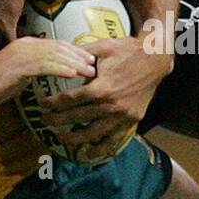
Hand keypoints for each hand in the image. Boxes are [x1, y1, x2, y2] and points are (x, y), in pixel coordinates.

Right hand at [0, 37, 94, 108]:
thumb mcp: (22, 73)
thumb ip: (38, 68)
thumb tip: (57, 71)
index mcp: (29, 44)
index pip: (58, 45)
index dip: (77, 52)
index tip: (92, 60)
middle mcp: (27, 44)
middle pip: (60, 48)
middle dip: (80, 56)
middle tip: (97, 66)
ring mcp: (21, 53)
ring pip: (54, 55)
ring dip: (74, 63)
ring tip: (90, 71)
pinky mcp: (17, 65)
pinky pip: (43, 65)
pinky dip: (59, 69)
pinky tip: (72, 75)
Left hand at [40, 36, 171, 160]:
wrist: (155, 59)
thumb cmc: (128, 50)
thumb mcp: (103, 46)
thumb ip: (81, 53)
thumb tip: (60, 54)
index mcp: (101, 87)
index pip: (71, 99)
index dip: (54, 103)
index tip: (42, 105)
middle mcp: (111, 105)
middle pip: (77, 117)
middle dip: (58, 120)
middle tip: (44, 120)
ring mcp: (122, 115)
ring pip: (93, 133)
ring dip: (74, 137)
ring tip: (61, 137)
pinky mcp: (131, 120)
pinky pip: (114, 139)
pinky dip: (101, 147)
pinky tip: (88, 151)